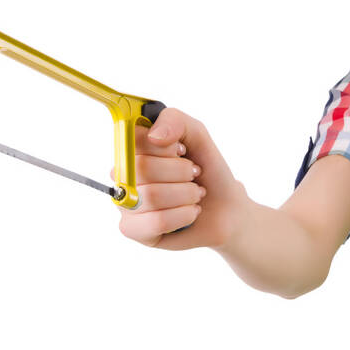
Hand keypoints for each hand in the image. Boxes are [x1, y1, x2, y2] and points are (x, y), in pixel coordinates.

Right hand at [117, 107, 245, 249]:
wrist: (226, 206)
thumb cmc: (207, 169)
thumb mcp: (197, 134)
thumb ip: (175, 120)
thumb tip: (154, 135)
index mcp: (133, 148)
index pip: (133, 138)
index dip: (164, 147)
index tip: (181, 150)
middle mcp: (123, 173)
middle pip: (141, 168)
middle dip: (180, 172)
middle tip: (192, 175)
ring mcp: (125, 202)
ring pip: (151, 196)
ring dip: (186, 195)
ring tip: (194, 195)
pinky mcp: (133, 229)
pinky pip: (156, 221)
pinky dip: (183, 215)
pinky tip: (190, 212)